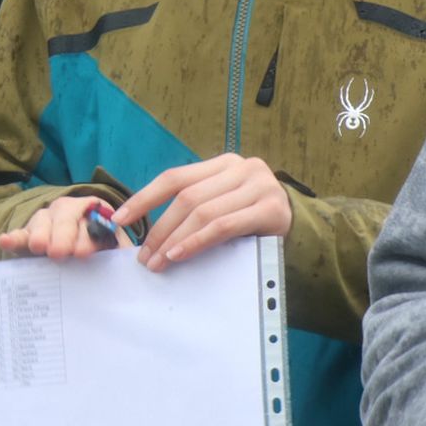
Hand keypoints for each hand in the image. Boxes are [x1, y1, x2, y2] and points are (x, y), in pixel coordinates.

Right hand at [0, 197, 132, 259]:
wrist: (83, 252)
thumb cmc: (101, 250)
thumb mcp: (114, 248)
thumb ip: (121, 251)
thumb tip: (131, 262)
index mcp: (94, 211)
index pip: (91, 218)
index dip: (87, 235)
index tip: (83, 253)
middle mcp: (68, 211)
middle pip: (65, 217)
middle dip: (63, 235)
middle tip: (59, 253)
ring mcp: (46, 220)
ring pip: (42, 220)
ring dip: (40, 233)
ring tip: (39, 247)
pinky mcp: (28, 234)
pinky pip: (20, 233)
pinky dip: (14, 237)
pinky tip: (5, 241)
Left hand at [113, 154, 289, 271]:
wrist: (306, 232)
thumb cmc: (254, 221)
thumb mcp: (223, 205)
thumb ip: (195, 207)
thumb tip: (148, 234)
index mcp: (222, 164)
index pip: (173, 178)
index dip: (143, 198)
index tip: (119, 220)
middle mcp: (241, 168)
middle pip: (186, 198)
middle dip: (159, 228)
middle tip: (143, 257)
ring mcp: (259, 186)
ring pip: (202, 212)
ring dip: (174, 239)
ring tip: (158, 262)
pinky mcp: (271, 209)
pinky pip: (224, 226)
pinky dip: (197, 241)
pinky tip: (180, 255)